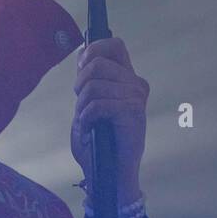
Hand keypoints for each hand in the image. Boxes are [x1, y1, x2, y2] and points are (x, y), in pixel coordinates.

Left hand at [71, 37, 147, 204]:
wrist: (110, 172)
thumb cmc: (98, 140)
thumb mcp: (88, 103)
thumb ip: (89, 78)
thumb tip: (83, 50)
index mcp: (126, 78)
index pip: (114, 45)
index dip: (92, 51)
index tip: (80, 69)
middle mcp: (135, 84)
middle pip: (98, 63)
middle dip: (80, 83)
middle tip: (81, 103)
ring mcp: (136, 98)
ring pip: (95, 85)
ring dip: (82, 105)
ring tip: (86, 120)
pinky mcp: (132, 113)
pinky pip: (98, 104)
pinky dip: (87, 118)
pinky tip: (90, 128)